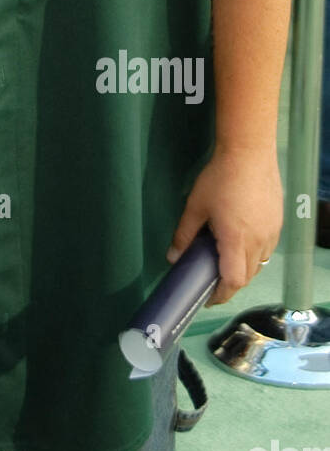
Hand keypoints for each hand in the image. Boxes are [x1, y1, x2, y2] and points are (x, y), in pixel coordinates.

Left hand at [167, 146, 282, 304]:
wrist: (249, 152)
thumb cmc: (220, 178)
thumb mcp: (195, 206)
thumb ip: (184, 235)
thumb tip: (172, 257)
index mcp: (236, 240)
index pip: (233, 280)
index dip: (221, 294)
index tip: (208, 297)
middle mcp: (258, 241)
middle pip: (247, 276)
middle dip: (230, 284)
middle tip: (213, 281)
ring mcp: (271, 232)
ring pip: (259, 263)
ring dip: (243, 269)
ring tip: (225, 261)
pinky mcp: (277, 222)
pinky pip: (267, 248)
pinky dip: (254, 254)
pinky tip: (241, 242)